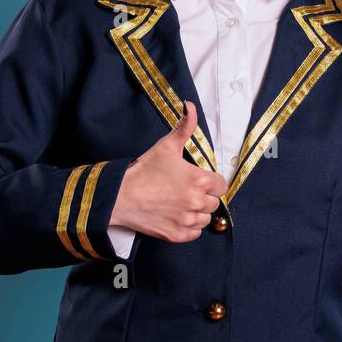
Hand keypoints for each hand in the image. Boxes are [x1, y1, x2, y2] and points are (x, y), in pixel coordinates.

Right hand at [110, 101, 228, 242]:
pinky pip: (195, 233)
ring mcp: (188, 220)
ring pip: (205, 218)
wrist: (120, 197)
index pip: (221, 185)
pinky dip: (188, 226)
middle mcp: (197, 201)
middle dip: (203, 196)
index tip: (199, 181)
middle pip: (214, 202)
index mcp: (199, 180)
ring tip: (179, 203)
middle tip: (184, 191)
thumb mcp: (166, 146)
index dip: (211, 182)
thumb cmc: (143, 172)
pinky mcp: (178, 235)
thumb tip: (190, 107)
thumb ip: (184, 127)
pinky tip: (175, 215)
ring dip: (196, 212)